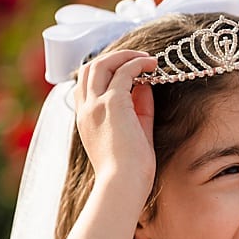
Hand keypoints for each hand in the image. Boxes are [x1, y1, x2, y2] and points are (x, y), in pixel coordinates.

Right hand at [74, 48, 158, 199]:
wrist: (122, 183)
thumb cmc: (129, 168)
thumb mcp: (135, 131)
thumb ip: (138, 107)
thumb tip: (145, 84)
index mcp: (86, 119)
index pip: (86, 85)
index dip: (106, 72)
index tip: (128, 71)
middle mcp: (86, 109)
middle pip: (90, 68)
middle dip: (114, 58)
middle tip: (138, 59)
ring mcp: (96, 105)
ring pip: (102, 64)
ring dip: (125, 56)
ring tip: (146, 59)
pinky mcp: (112, 103)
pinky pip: (124, 71)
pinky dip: (138, 63)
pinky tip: (152, 65)